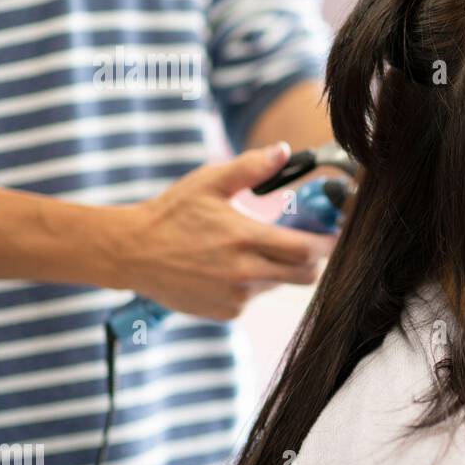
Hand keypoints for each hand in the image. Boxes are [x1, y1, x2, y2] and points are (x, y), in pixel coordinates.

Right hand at [114, 142, 338, 319]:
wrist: (131, 252)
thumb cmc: (171, 214)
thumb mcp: (209, 182)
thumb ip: (250, 168)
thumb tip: (284, 151)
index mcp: (245, 239)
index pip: (306, 250)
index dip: (326, 244)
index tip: (332, 236)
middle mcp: (244, 274)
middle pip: (303, 275)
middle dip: (310, 261)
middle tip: (303, 245)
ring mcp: (235, 297)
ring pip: (277, 286)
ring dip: (276, 271)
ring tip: (248, 252)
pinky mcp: (225, 313)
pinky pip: (253, 300)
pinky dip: (251, 286)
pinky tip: (228, 270)